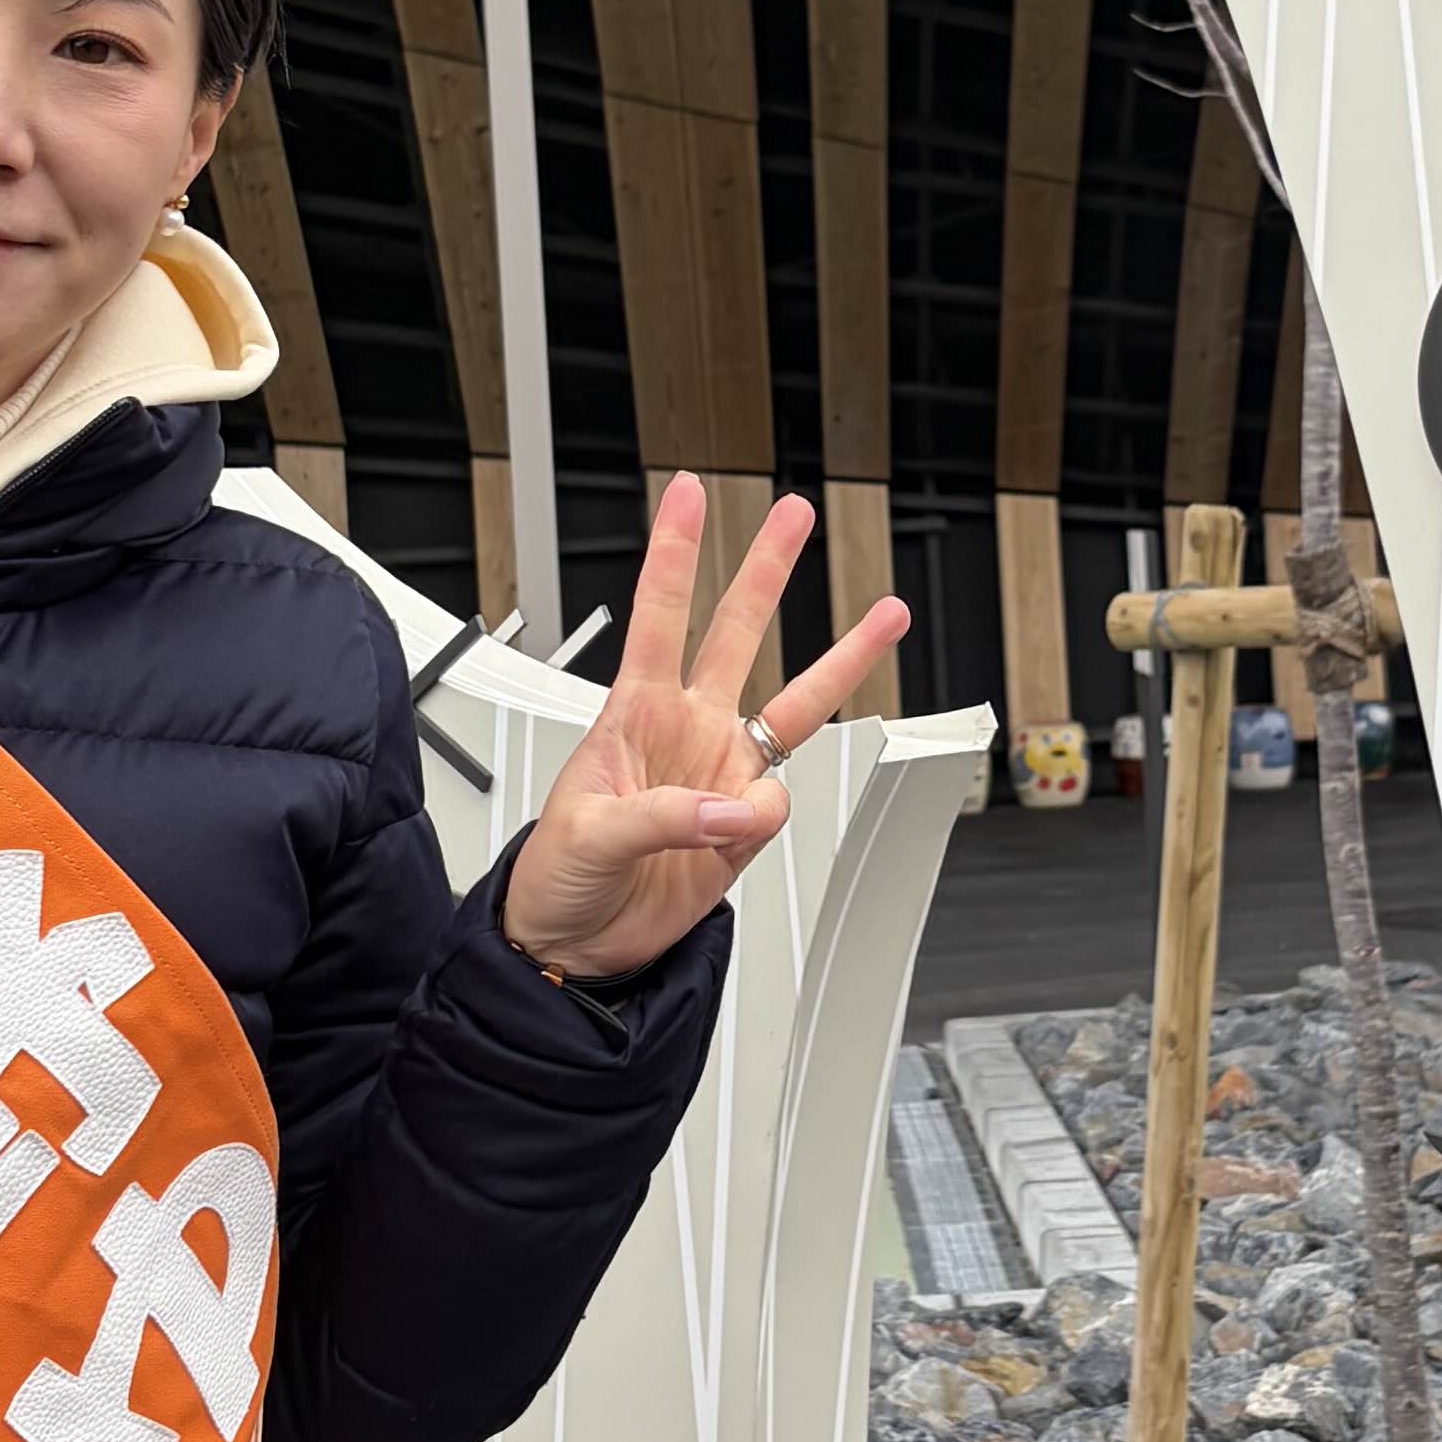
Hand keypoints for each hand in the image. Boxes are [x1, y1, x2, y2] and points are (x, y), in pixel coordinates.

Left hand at [498, 481, 909, 985]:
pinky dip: (767, 817)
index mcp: (632, 715)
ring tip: (885, 617)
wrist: (576, 944)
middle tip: (795, 514)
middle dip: (765, 571)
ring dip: (841, 660)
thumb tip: (736, 806)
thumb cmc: (555, 875)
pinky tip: (732, 833)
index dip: (673, 555)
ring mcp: (719, 774)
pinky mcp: (742, 827)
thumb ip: (665, 815)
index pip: (658, 618)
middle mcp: (684, 732)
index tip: (688, 496)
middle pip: (736, 633)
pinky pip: (780, 805)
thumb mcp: (589, 834)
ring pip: (795, 705)